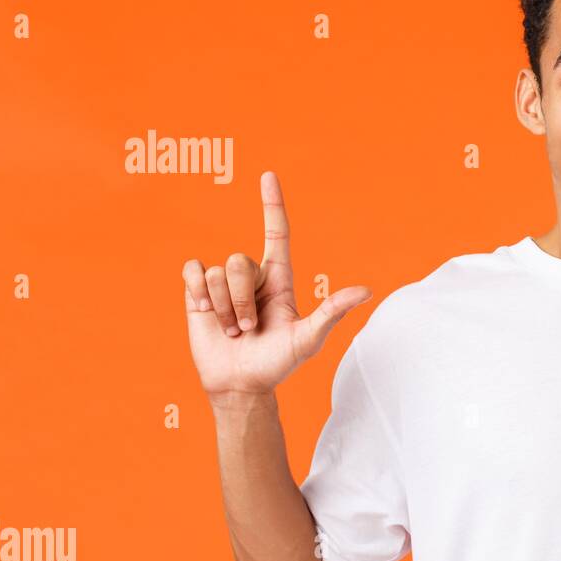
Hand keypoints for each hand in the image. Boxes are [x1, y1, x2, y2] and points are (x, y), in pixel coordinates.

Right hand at [182, 170, 372, 401]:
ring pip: (216, 272)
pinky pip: (193, 271)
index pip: (277, 232)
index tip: (268, 176)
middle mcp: (252, 277)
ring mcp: (224, 284)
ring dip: (224, 308)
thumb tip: (367, 291)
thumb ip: (333, 312)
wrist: (240, 384)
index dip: (273, 204)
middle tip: (249, 329)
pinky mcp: (198, 293)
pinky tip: (206, 314)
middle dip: (242, 301)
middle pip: (240, 261)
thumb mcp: (308, 339)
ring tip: (233, 330)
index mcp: (280, 279)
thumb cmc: (278, 363)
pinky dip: (198, 293)